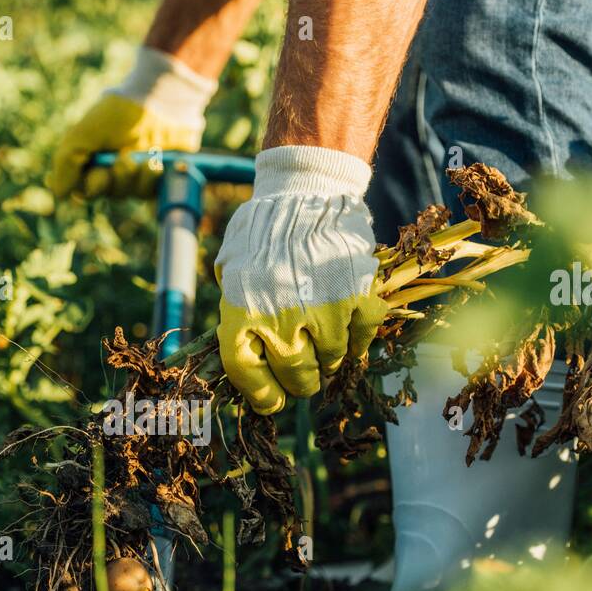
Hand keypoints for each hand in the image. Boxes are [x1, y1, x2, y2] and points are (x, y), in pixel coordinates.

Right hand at [48, 47, 215, 197]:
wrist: (163, 95)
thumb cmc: (120, 112)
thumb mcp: (86, 131)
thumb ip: (67, 161)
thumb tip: (59, 194)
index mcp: (93, 164)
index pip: (87, 191)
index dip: (94, 186)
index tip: (102, 172)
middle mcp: (117, 174)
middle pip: (113, 194)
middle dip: (120, 177)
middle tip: (127, 157)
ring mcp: (142, 177)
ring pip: (137, 193)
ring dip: (143, 177)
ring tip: (152, 158)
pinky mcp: (167, 178)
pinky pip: (163, 199)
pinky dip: (167, 194)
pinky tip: (171, 178)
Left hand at [215, 146, 386, 414]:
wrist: (307, 189)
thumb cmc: (262, 232)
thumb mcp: (230, 271)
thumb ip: (234, 313)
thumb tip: (245, 362)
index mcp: (241, 311)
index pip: (247, 375)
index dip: (261, 395)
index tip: (272, 401)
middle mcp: (281, 318)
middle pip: (294, 376)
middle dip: (298, 381)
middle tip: (302, 374)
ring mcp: (324, 311)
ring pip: (330, 362)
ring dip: (326, 358)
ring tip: (323, 340)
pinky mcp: (360, 299)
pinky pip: (361, 341)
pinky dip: (357, 341)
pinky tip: (348, 327)